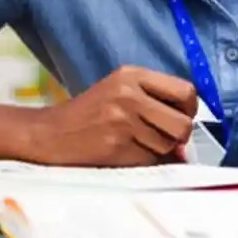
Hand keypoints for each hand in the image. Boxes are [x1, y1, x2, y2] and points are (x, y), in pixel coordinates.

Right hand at [27, 65, 195, 166]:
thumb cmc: (89, 114)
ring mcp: (122, 121)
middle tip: (164, 138)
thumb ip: (156, 102)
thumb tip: (188, 136)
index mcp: (132, 75)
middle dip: (179, 136)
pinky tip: (126, 154)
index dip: (190, 109)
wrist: (48, 134)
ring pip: (168, 145)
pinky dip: (145, 162)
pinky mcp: (115, 146)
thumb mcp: (121, 91)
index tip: (181, 117)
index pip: (186, 91)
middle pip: (182, 123)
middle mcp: (128, 94)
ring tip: (137, 144)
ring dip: (159, 151)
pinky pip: (150, 160)